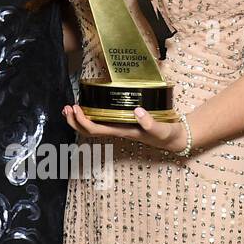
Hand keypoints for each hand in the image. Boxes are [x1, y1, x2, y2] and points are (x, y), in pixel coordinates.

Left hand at [62, 103, 187, 151]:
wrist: (175, 139)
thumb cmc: (167, 135)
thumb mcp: (162, 129)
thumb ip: (150, 122)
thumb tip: (137, 111)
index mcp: (121, 132)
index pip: (95, 129)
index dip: (83, 121)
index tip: (76, 108)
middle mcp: (116, 130)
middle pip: (88, 130)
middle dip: (75, 121)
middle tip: (67, 107)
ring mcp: (118, 126)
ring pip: (93, 125)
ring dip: (79, 118)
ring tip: (70, 107)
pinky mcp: (123, 121)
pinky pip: (101, 119)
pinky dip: (91, 113)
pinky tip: (88, 105)